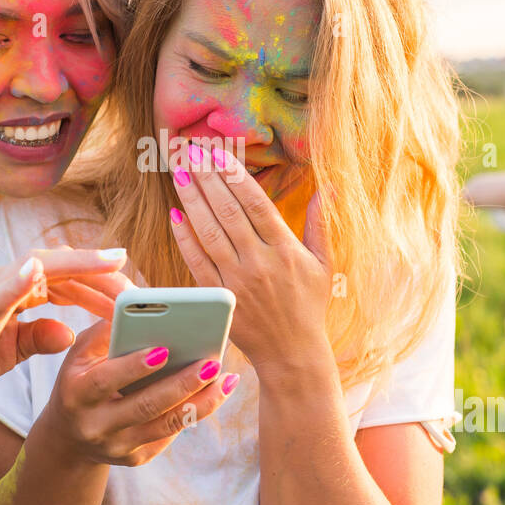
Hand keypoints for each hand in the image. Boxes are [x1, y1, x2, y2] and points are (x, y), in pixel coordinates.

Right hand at [0, 248, 131, 411]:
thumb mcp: (10, 351)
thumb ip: (39, 337)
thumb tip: (70, 334)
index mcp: (13, 289)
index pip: (66, 278)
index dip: (100, 281)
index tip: (132, 290)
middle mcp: (3, 281)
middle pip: (63, 267)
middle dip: (102, 273)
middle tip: (138, 285)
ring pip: (40, 267)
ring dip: (79, 264)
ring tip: (114, 262)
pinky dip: (18, 277)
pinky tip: (39, 268)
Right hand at [40, 319, 235, 466]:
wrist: (69, 439)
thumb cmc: (81, 380)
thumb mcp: (80, 355)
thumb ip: (104, 332)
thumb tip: (138, 303)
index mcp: (76, 394)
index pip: (105, 380)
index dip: (134, 367)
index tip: (164, 349)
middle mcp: (95, 425)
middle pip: (145, 407)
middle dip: (181, 385)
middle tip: (212, 363)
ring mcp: (117, 446)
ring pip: (166, 426)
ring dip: (201, 402)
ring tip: (226, 378)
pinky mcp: (137, 458)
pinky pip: (170, 435)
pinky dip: (195, 412)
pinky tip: (216, 392)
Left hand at [166, 141, 334, 373]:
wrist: (292, 353)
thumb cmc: (309, 306)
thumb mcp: (323, 264)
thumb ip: (320, 224)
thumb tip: (329, 188)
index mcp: (285, 249)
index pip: (256, 203)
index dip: (235, 175)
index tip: (219, 152)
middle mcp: (260, 262)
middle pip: (228, 211)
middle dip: (208, 177)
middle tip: (191, 150)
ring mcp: (237, 281)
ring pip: (209, 232)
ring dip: (192, 200)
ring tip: (180, 171)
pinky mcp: (219, 297)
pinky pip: (197, 263)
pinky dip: (185, 238)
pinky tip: (174, 214)